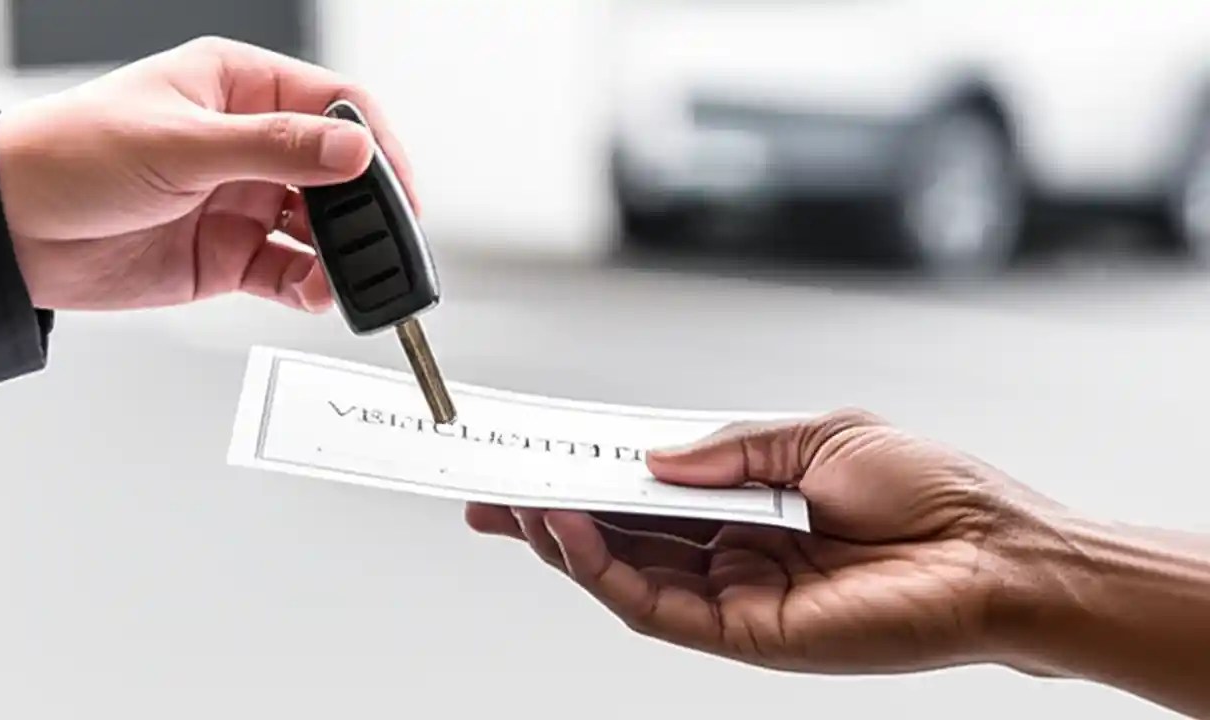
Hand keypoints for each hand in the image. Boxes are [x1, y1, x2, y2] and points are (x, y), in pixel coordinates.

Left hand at [0, 36, 418, 312]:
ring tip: (351, 275)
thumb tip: (355, 148)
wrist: (9, 231)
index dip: (374, 142)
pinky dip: (312, 286)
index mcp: (239, 88)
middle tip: (385, 239)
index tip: (396, 184)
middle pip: (338, 172)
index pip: (334, 104)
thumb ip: (275, 148)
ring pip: (320, 228)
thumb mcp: (181, 142)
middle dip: (365, 208)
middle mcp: (249, 144)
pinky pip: (291, 273)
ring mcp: (243, 202)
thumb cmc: (69, 155)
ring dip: (341, 254)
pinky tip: (318, 294)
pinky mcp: (230, 255)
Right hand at [466, 409, 1069, 674]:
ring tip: (517, 501)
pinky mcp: (746, 634)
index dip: (588, 475)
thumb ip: (725, 448)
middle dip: (553, 511)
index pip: (647, 493)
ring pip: (625, 575)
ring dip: (563, 539)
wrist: (997, 554)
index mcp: (749, 504)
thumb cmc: (930, 490)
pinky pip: (655, 605)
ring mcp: (736, 598)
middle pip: (623, 535)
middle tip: (494, 484)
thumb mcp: (814, 435)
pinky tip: (570, 529)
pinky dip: (602, 570)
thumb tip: (649, 458)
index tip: (534, 456)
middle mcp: (734, 554)